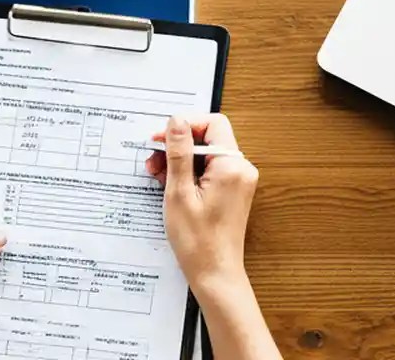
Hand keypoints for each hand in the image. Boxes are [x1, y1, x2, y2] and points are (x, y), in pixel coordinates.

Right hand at [146, 114, 259, 289]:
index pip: (213, 124)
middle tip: (153, 160)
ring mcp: (238, 180)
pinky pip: (210, 171)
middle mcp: (241, 169)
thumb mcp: (179, 192)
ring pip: (206, 155)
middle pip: (209, 139)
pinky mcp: (232, 191)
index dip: (185, 125)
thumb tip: (177, 121)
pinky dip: (189, 173)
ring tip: (156, 175)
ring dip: (180, 161)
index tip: (160, 137)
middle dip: (178, 146)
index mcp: (232, 166)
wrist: (215, 273)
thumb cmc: (197, 240)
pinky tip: (170, 185)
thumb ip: (178, 153)